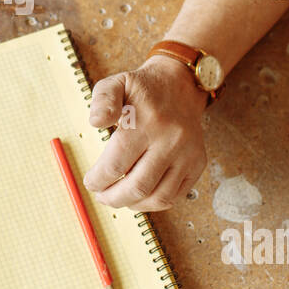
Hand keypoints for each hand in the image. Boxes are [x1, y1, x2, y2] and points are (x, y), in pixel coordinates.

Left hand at [82, 55, 207, 211]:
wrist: (180, 85)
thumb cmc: (143, 89)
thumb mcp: (116, 84)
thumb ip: (102, 101)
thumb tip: (95, 122)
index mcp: (147, 122)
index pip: (116, 164)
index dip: (98, 180)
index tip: (90, 182)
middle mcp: (171, 140)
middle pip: (137, 186)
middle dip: (112, 198)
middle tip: (101, 195)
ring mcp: (187, 154)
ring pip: (158, 197)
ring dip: (133, 204)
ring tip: (118, 198)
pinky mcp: (197, 163)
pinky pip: (175, 196)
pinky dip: (154, 203)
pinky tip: (139, 196)